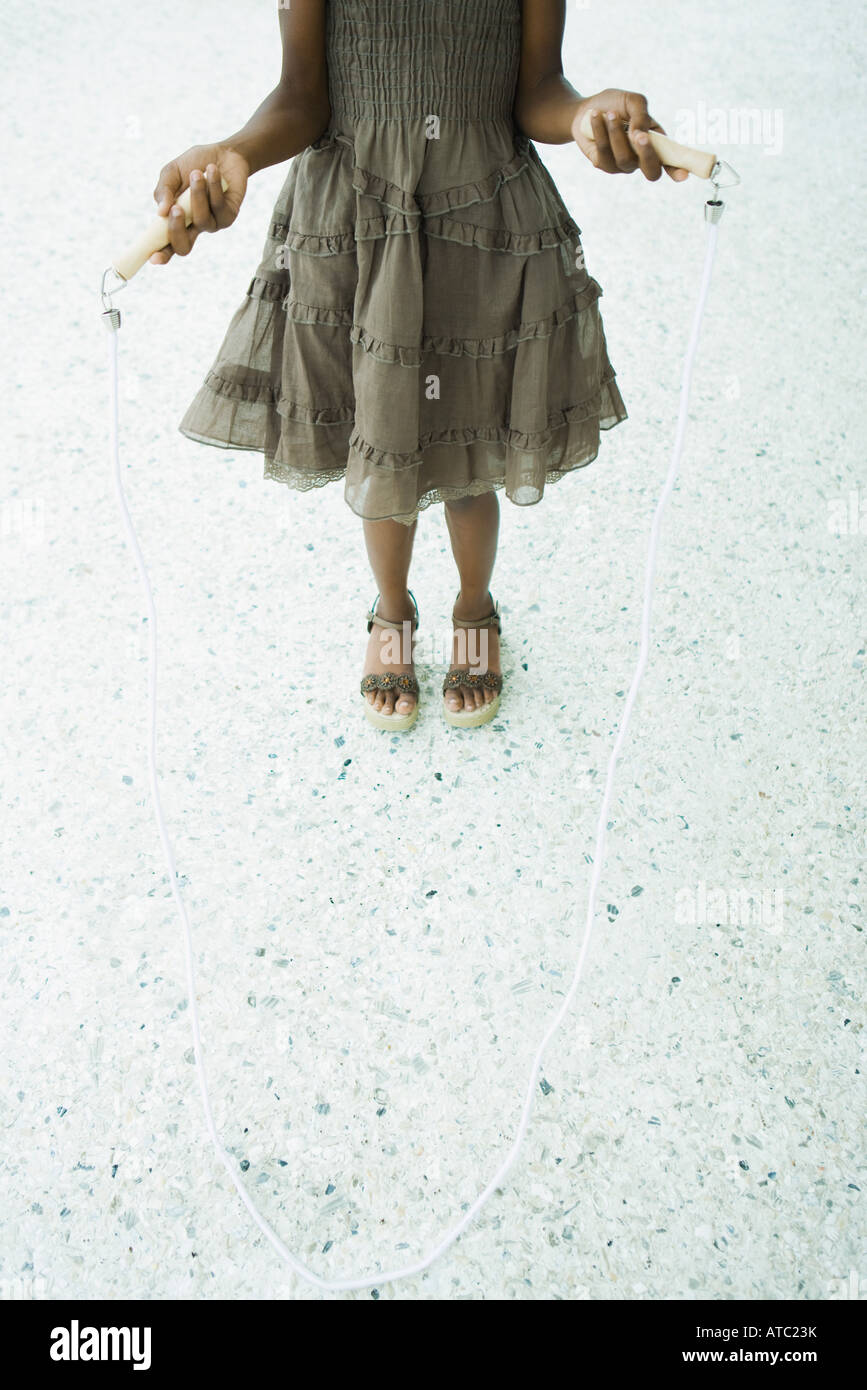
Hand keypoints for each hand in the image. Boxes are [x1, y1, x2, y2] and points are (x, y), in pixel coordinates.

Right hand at [150, 144, 249, 263]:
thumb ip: (163, 190)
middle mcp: (195, 227)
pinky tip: (211, 171)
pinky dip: (213, 187)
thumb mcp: (172, 173)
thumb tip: (160, 212)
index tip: (152, 258)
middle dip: (177, 229)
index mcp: (177, 220)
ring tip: (197, 173)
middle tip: (176, 208)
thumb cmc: (195, 164)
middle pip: (184, 247)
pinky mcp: (229, 216)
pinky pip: (219, 207)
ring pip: (202, 221)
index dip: (161, 254)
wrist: (223, 154)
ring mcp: (213, 223)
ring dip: (197, 195)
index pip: (168, 244)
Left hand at [571, 90, 688, 182]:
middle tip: (639, 135)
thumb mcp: (633, 101)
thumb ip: (641, 115)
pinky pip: (605, 152)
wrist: (586, 109)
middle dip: (647, 154)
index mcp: (657, 143)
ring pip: (625, 158)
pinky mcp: (604, 164)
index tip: (684, 176)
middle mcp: (642, 158)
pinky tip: (595, 117)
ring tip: (610, 113)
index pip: (671, 162)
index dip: (678, 171)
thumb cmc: (615, 104)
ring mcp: (623, 165)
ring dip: (617, 133)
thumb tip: (639, 134)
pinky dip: (600, 131)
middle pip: (651, 171)